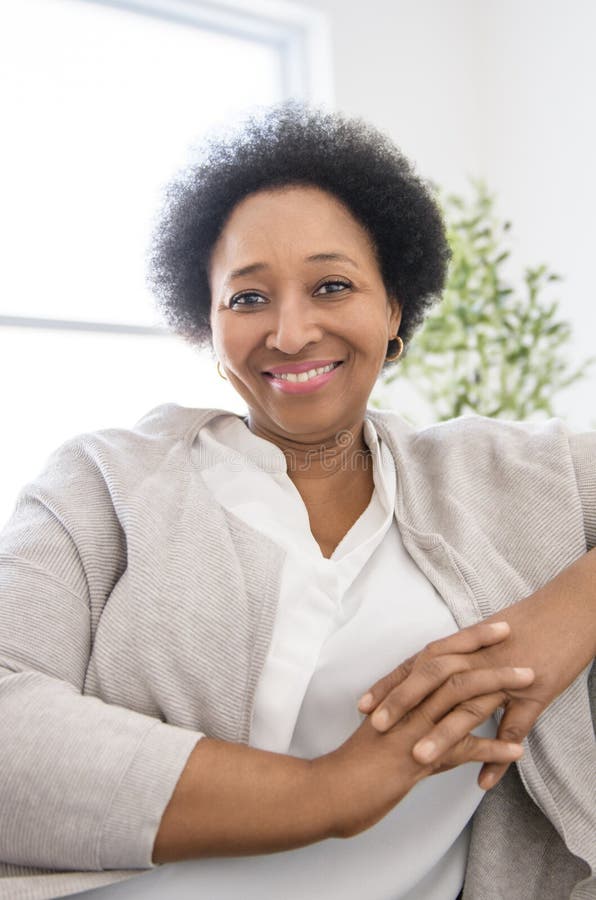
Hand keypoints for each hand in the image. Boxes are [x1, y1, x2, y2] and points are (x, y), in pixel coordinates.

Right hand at [315, 656, 533, 839]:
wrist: (334, 789)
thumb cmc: (360, 759)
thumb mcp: (388, 725)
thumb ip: (412, 709)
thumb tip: (437, 701)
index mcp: (401, 692)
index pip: (437, 654)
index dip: (469, 638)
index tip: (497, 626)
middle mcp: (407, 706)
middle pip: (452, 669)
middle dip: (487, 653)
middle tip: (515, 639)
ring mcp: (413, 731)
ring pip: (460, 701)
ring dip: (497, 690)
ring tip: (528, 683)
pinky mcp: (418, 761)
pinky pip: (461, 752)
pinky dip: (491, 751)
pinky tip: (516, 751)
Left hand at [357, 568, 595, 790]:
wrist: (573, 609)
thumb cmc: (531, 621)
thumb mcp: (491, 638)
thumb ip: (462, 656)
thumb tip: (437, 668)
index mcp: (465, 645)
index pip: (419, 664)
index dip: (390, 684)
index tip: (362, 704)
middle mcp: (479, 657)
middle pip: (433, 680)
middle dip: (403, 703)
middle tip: (376, 727)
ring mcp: (506, 675)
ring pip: (469, 705)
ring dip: (443, 734)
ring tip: (418, 759)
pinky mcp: (535, 691)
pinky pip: (515, 727)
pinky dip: (499, 755)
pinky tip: (484, 781)